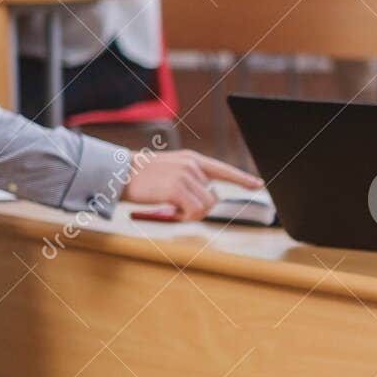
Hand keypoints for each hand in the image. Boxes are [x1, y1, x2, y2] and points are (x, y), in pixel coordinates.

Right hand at [121, 150, 262, 220]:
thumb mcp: (169, 171)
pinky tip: (171, 212)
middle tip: (178, 209)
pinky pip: (194, 211)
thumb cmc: (140, 177)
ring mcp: (185, 176)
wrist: (118, 173)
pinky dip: (184, 217)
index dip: (241, 178)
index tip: (257, 184)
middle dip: (199, 208)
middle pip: (213, 197)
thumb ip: (188, 179)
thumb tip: (204, 200)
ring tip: (172, 208)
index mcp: (191, 159)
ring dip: (191, 214)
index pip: (223, 169)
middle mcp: (192, 165)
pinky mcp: (177, 188)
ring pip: (206, 206)